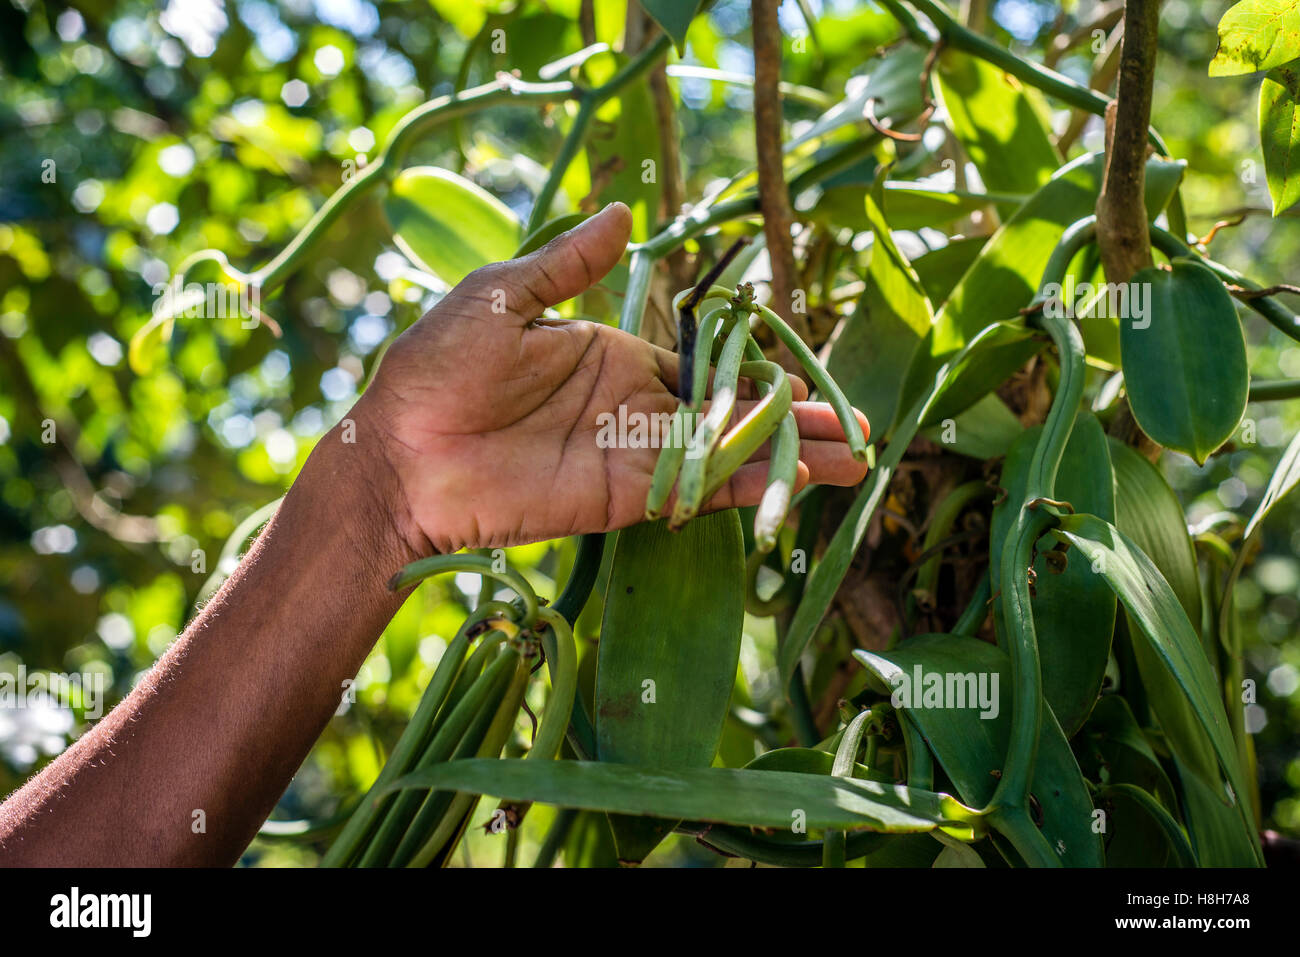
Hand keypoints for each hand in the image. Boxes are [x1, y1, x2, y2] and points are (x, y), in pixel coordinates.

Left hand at [359, 202, 869, 555]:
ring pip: (725, 453)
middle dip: (793, 419)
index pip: (704, 363)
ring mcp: (631, 455)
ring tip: (859, 459)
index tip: (808, 370)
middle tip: (859, 424)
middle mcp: (634, 407)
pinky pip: (694, 488)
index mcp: (614, 356)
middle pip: (730, 412)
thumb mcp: (504, 298)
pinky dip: (747, 485)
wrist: (400, 450)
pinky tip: (802, 482)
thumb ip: (570, 266)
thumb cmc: (437, 366)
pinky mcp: (620, 497)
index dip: (757, 368)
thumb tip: (624, 213)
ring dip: (789, 457)